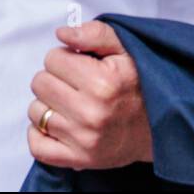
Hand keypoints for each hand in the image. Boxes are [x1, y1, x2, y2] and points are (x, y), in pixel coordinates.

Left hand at [26, 20, 153, 169]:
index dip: (65, 58)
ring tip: (71, 104)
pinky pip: (37, 146)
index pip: (52, 58)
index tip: (79, 65)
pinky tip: (57, 124)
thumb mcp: (125, 50)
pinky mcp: (78, 160)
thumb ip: (94, 34)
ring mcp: (83, 140)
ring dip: (49, 105)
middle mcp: (91, 113)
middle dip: (54, 78)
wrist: (158, 130)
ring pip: (35, 111)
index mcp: (102, 82)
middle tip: (75, 84)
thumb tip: (62, 33)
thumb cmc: (139, 86)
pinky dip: (40, 133)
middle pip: (40, 83)